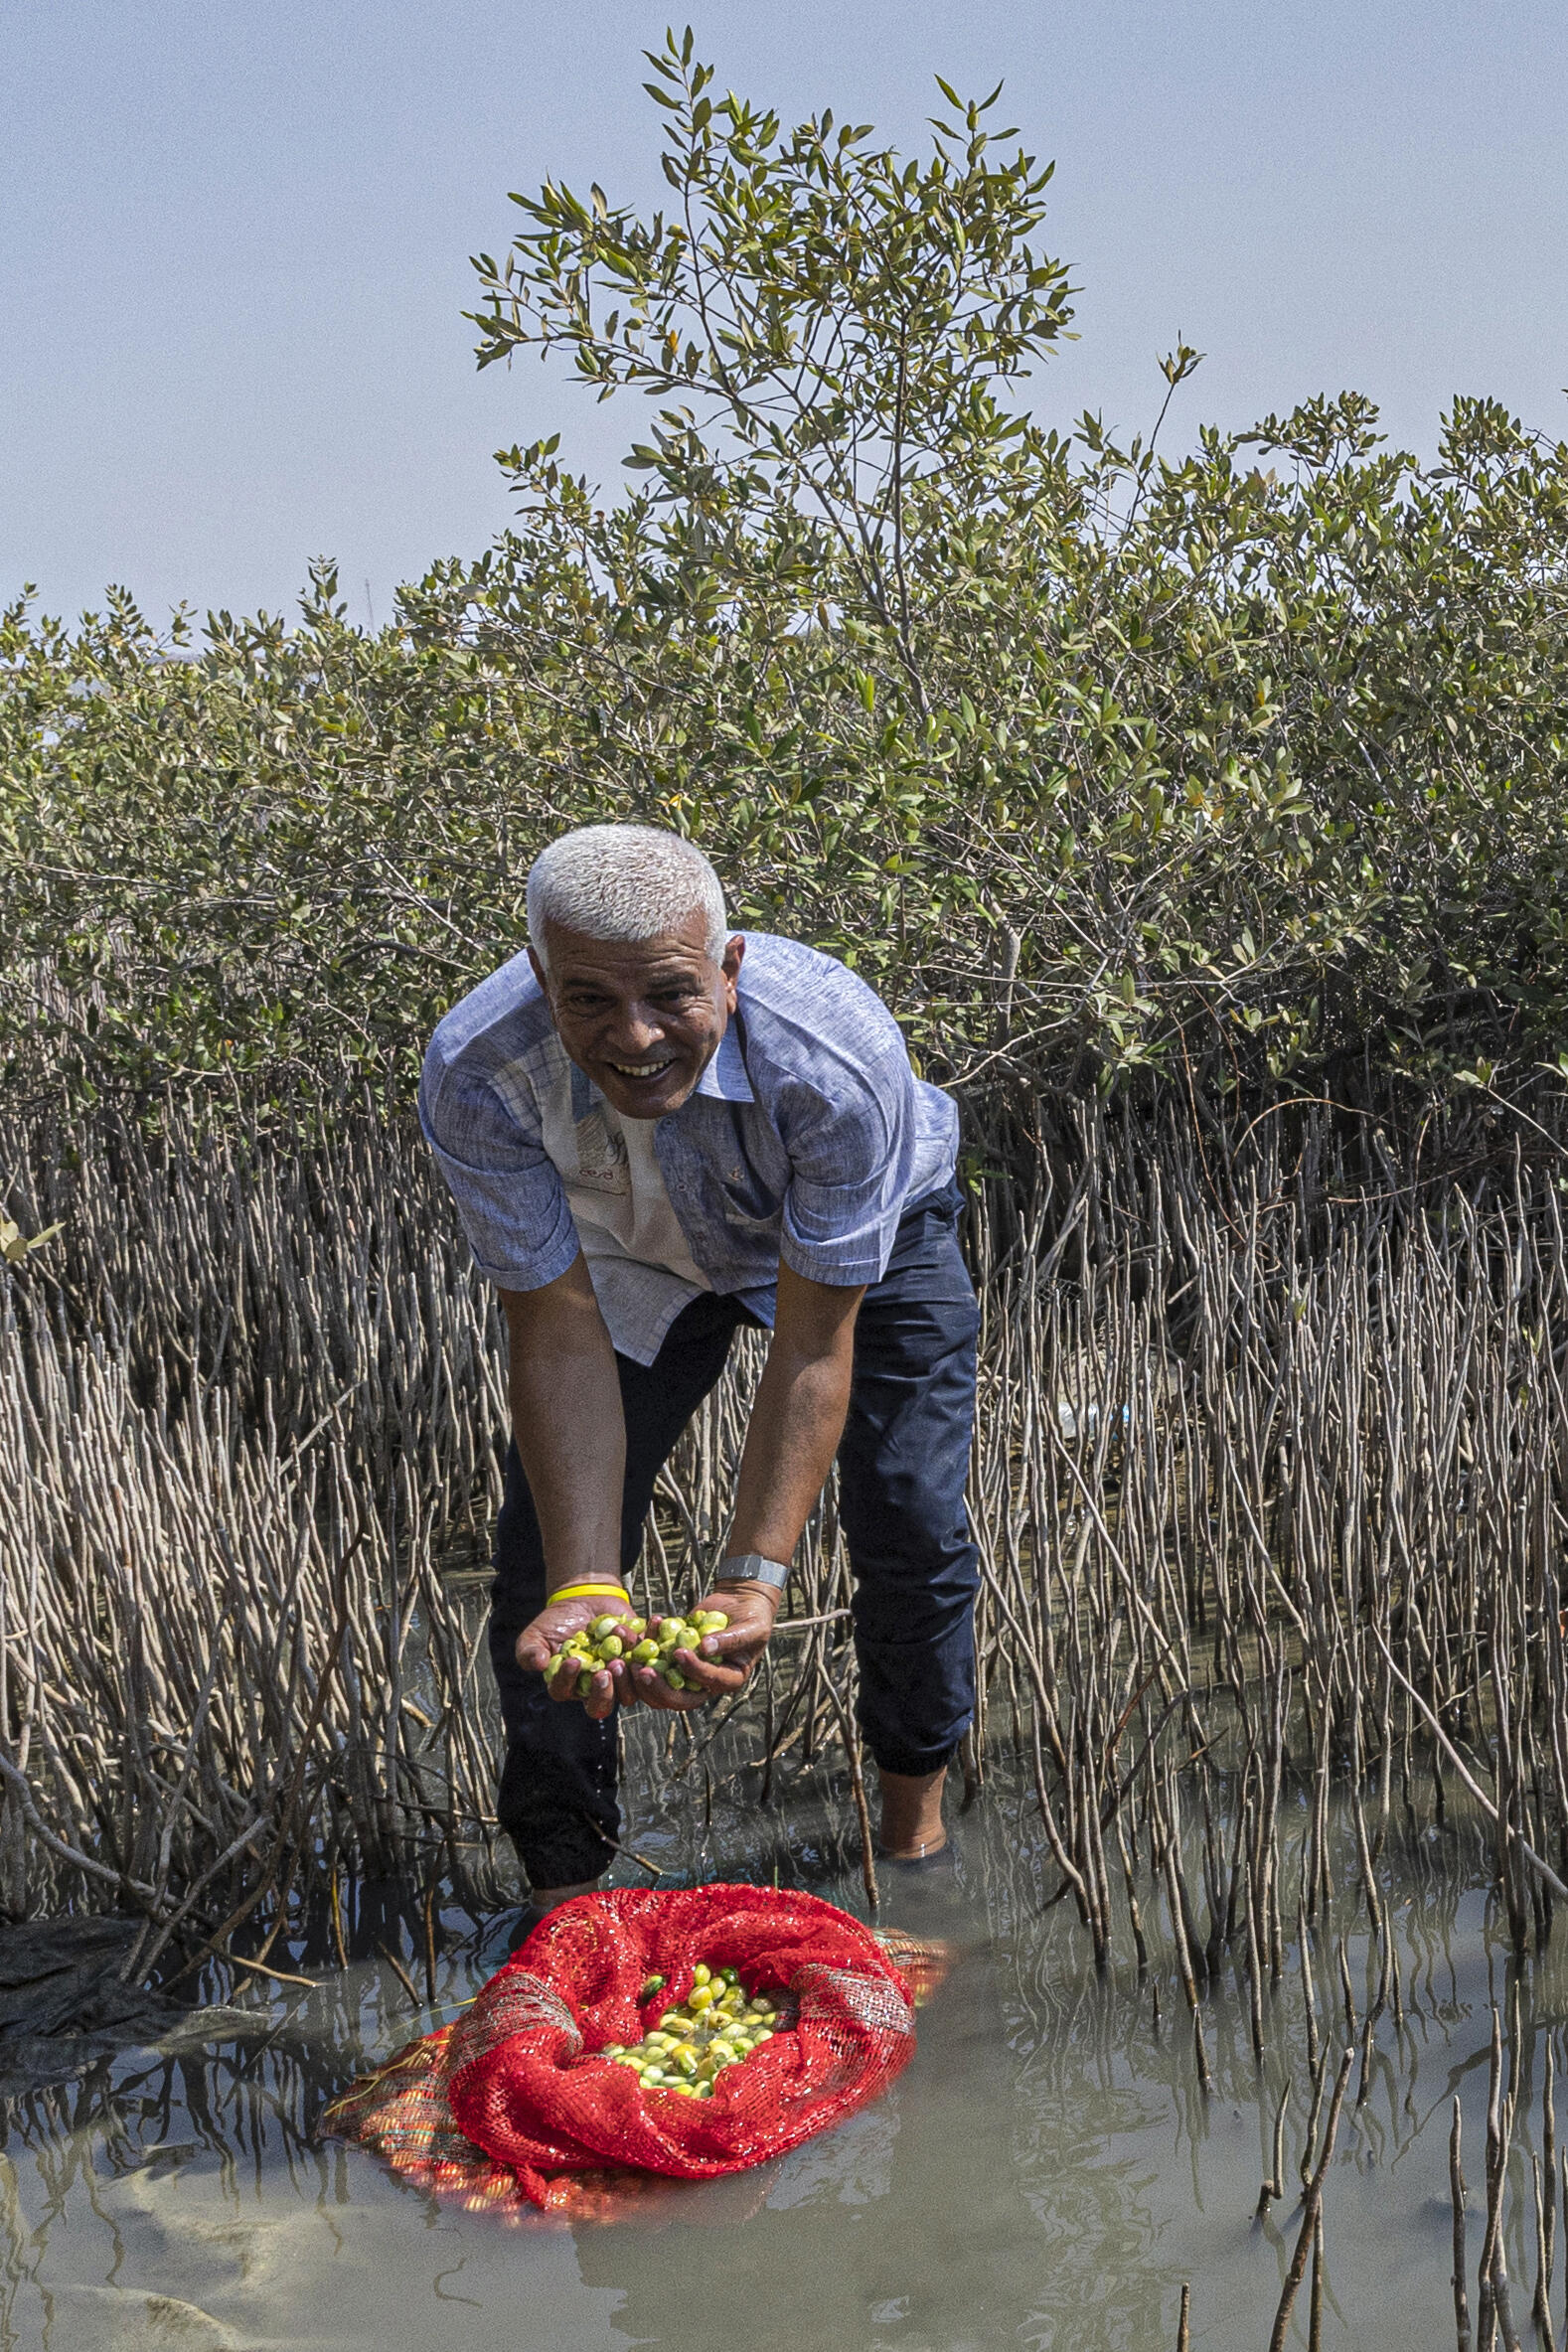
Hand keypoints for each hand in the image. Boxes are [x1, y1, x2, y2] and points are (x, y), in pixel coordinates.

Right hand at [515, 1594, 641, 1723]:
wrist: (585, 1601)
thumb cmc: (557, 1622)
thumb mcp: (535, 1634)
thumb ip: (529, 1651)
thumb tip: (537, 1663)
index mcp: (568, 1686)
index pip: (565, 1692)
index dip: (569, 1680)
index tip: (573, 1661)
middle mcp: (594, 1688)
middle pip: (603, 1704)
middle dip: (605, 1690)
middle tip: (607, 1668)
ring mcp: (620, 1678)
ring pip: (630, 1693)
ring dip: (628, 1677)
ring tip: (623, 1655)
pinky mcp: (640, 1663)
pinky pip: (650, 1665)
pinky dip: (650, 1646)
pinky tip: (649, 1626)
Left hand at [622, 1581, 778, 1712]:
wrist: (741, 1604)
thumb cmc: (754, 1618)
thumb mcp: (751, 1628)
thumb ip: (731, 1640)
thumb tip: (706, 1648)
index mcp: (727, 1681)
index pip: (708, 1684)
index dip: (694, 1671)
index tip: (680, 1652)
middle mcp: (704, 1682)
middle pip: (678, 1698)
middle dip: (658, 1687)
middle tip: (641, 1670)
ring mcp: (686, 1671)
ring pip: (660, 1685)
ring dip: (642, 1675)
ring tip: (629, 1656)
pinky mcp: (673, 1655)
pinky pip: (655, 1659)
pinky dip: (644, 1647)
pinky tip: (639, 1629)